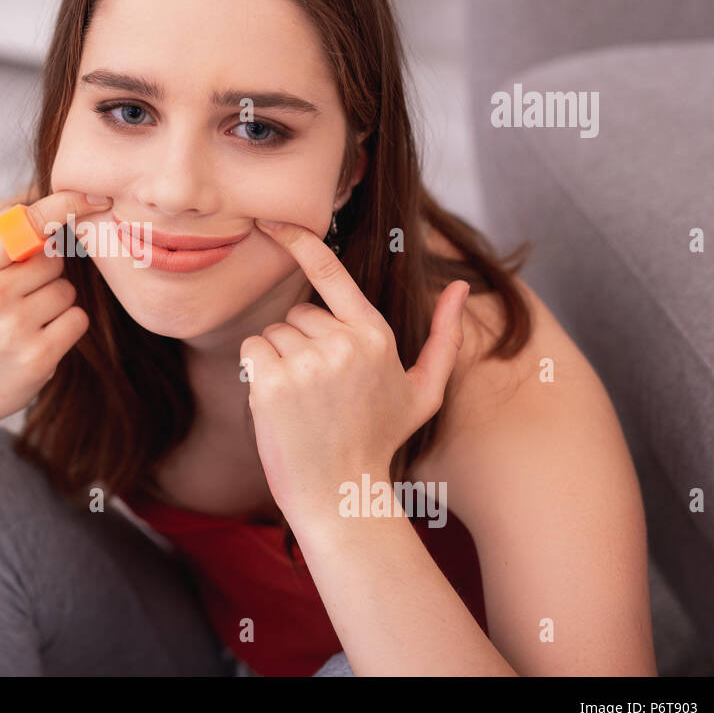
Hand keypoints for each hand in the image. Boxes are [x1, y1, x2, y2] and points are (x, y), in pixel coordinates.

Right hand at [0, 189, 110, 431]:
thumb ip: (0, 233)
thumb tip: (56, 202)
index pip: (29, 221)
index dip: (67, 203)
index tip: (96, 197)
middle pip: (54, 258)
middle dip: (44, 273)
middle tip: (13, 297)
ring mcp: (13, 329)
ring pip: (67, 290)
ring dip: (54, 302)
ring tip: (20, 321)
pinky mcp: (37, 358)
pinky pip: (77, 320)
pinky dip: (64, 327)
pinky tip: (36, 339)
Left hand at [239, 218, 469, 523]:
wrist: (340, 493)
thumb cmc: (379, 440)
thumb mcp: (423, 391)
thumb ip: (444, 338)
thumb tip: (462, 288)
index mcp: (375, 334)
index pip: (329, 271)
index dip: (299, 240)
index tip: (273, 220)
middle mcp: (342, 342)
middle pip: (297, 313)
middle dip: (302, 343)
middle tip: (321, 390)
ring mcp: (307, 361)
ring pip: (273, 333)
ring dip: (279, 361)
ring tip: (304, 402)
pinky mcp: (273, 381)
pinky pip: (251, 349)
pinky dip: (256, 371)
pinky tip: (279, 402)